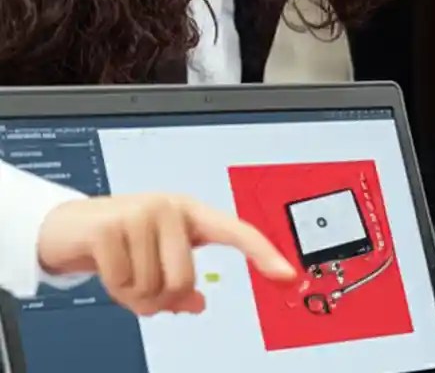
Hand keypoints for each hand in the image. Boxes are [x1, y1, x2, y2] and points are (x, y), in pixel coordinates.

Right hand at [37, 194, 295, 315]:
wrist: (69, 226)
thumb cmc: (122, 241)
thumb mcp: (157, 259)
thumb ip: (181, 283)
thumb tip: (196, 304)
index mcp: (192, 214)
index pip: (237, 232)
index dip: (264, 254)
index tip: (287, 274)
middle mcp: (172, 208)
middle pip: (184, 281)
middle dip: (160, 298)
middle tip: (141, 288)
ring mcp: (141, 213)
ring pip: (152, 286)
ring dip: (133, 294)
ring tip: (123, 272)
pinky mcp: (110, 227)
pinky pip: (122, 283)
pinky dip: (113, 289)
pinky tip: (105, 268)